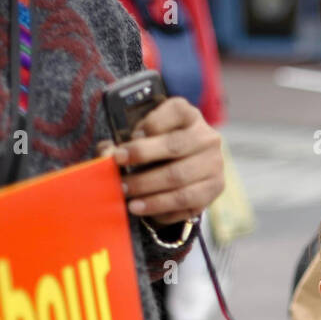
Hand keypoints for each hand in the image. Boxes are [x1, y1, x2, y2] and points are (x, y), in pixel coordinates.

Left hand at [97, 97, 223, 223]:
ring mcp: (214, 164)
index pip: (175, 111)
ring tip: (127, 196)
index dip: (149, 125)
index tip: (129, 138)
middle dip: (142, 159)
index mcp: (189, 115)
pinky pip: (186, 202)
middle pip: (174, 146)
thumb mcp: (141, 138)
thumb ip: (123, 143)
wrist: (184, 172)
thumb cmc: (157, 150)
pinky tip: (141, 208)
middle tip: (119, 171)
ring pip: (179, 178)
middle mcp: (207, 137)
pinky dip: (160, 207)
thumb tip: (105, 154)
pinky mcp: (214, 189)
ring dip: (148, 190)